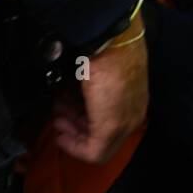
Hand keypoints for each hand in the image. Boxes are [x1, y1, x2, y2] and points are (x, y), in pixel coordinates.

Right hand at [53, 17, 147, 163]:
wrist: (111, 40)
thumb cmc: (104, 47)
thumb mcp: (99, 70)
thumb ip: (91, 86)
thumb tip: (73, 90)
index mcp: (134, 98)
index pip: (111, 120)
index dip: (86, 120)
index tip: (66, 113)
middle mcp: (133, 113)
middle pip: (103, 134)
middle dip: (77, 126)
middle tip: (58, 117)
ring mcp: (124, 122)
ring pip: (98, 143)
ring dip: (74, 132)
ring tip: (57, 118)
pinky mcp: (111, 128)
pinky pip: (94, 151)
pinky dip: (75, 147)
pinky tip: (61, 137)